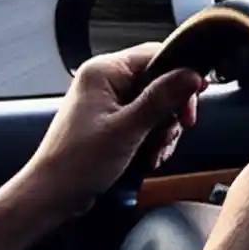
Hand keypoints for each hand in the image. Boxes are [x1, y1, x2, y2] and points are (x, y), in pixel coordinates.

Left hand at [15, 43, 204, 221]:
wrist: (52, 195)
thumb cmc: (78, 162)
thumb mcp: (128, 129)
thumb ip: (162, 99)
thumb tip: (192, 75)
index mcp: (104, 71)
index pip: (156, 54)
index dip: (181, 75)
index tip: (196, 98)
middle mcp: (105, 80)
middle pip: (159, 81)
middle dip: (171, 111)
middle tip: (173, 134)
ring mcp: (108, 101)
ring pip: (156, 104)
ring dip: (163, 131)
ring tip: (155, 152)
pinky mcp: (111, 121)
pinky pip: (145, 121)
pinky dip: (152, 139)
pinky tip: (150, 157)